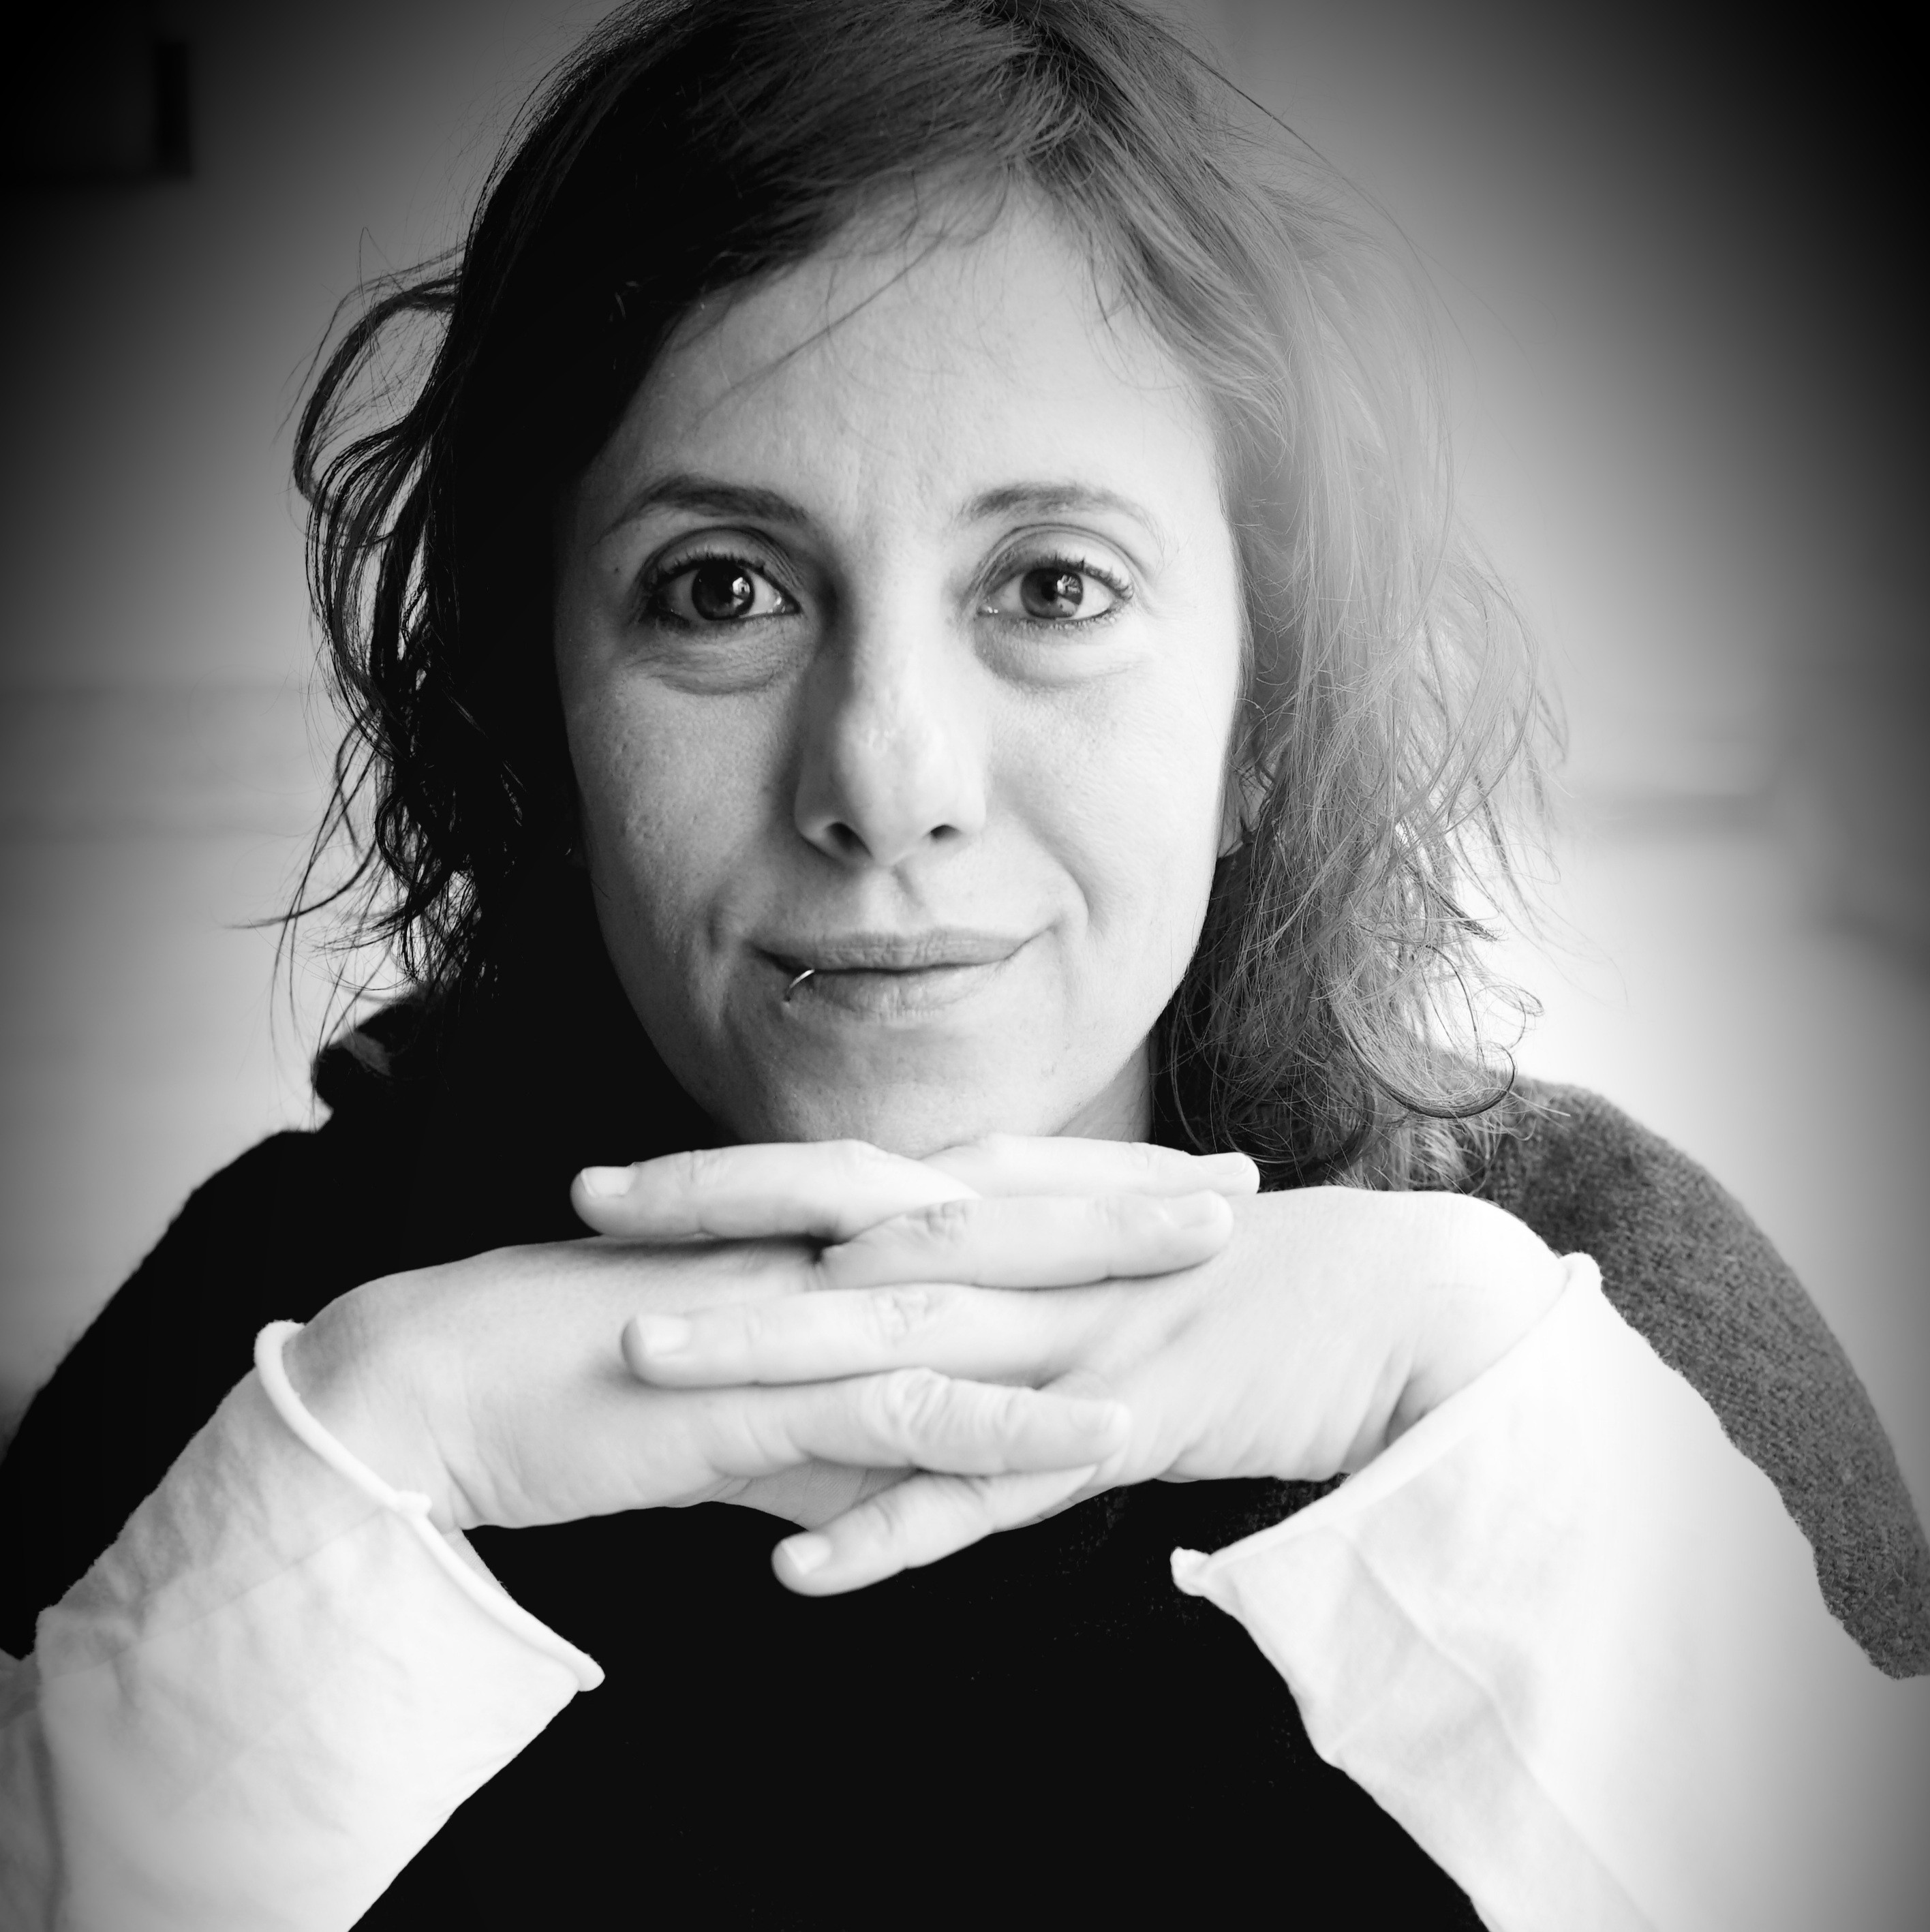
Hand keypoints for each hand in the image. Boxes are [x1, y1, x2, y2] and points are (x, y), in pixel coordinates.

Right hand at [283, 1137, 1254, 1536]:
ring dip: (1106, 1266)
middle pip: (1004, 1209)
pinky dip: (1016, 1428)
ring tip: (1219, 1256)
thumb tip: (887, 1497)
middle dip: (1131, 1193)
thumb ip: (823, 1447)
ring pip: (982, 1285)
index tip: (1170, 1171)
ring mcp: (800, 1312)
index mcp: (811, 1237)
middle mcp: (820, 1249)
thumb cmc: (581, 1380)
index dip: (1077, 1180)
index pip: (970, 1193)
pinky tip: (1108, 1431)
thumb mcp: (732, 1415)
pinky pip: (914, 1415)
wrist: (445, 1383)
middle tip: (1244, 1178)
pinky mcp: (768, 1394)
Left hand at [623, 1182, 1567, 1591]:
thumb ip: (1006, 1245)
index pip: (846, 1175)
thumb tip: (907, 1256)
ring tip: (649, 1367)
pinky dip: (896, 1526)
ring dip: (771, 1356)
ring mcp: (1068, 1337)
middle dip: (710, 1230)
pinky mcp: (1118, 1425)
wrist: (1389, 1305)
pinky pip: (988, 1486)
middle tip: (579, 1225)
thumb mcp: (1106, 1237)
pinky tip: (801, 1568)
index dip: (724, 1175)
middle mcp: (1029, 1253)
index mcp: (1021, 1199)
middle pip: (845, 1236)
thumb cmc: (1243, 1271)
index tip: (610, 1182)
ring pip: (897, 1346)